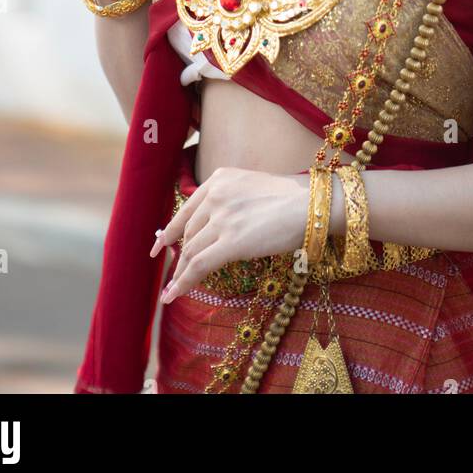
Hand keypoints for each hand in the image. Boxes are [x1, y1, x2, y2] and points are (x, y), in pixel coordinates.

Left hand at [151, 167, 309, 304]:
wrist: (312, 204)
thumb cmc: (293, 197)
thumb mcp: (252, 187)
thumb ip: (231, 200)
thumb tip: (217, 226)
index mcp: (219, 179)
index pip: (187, 209)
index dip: (170, 231)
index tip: (160, 245)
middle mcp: (216, 195)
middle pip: (189, 233)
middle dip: (180, 256)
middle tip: (174, 274)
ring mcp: (222, 218)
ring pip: (191, 251)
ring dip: (181, 273)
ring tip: (172, 290)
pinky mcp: (231, 241)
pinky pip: (199, 265)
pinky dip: (184, 282)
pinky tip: (175, 294)